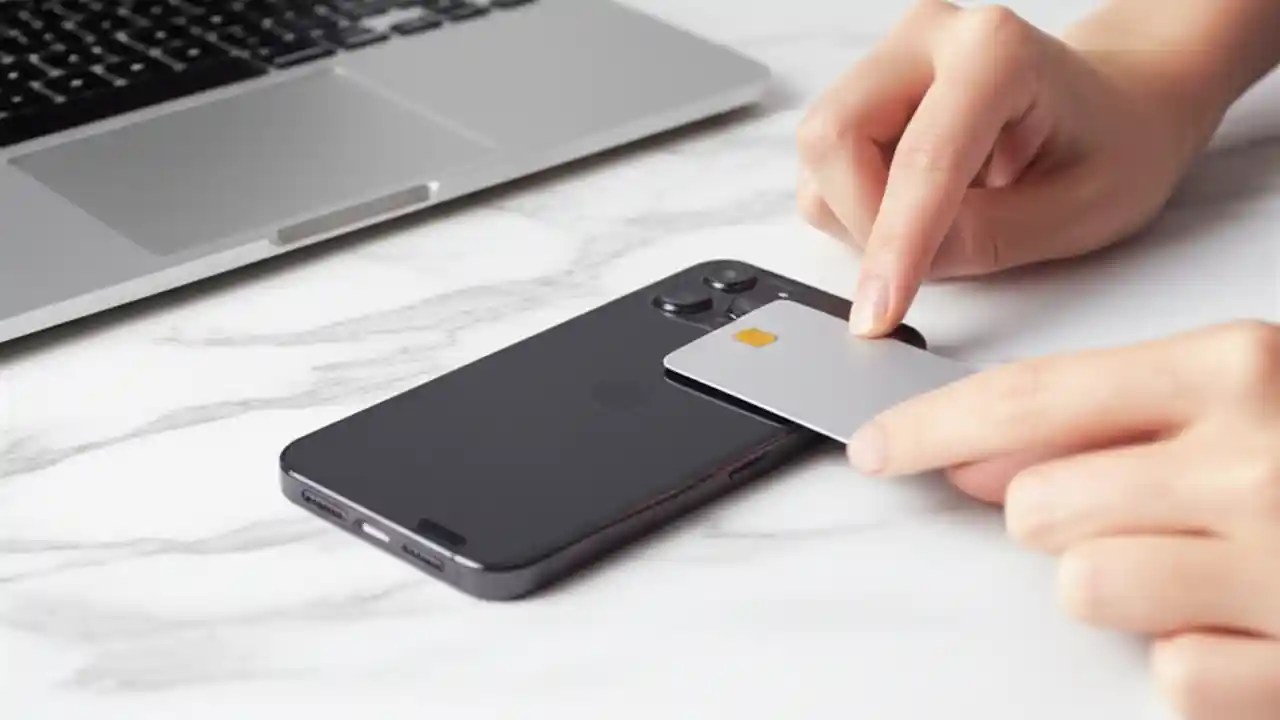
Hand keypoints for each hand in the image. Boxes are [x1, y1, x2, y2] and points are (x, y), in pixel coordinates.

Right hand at [797, 0, 1213, 335]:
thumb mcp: (1077, 213)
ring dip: (858, 216)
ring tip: (938, 225)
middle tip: (917, 265)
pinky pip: (824, 168)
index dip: (896, 244)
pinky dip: (856, 208)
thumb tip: (899, 267)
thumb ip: (982, 240)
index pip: (924, 158)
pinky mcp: (866, 92)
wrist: (1121, 107)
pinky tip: (918, 207)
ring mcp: (890, 60)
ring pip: (820, 155)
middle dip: (863, 221)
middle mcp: (930, 36)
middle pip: (834, 137)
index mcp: (997, 50)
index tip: (878, 313)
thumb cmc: (1115, 147)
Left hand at [846, 321, 1279, 718]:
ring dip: (1121, 582)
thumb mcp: (1238, 391)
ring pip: (1082, 588)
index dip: (929, 426)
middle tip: (1138, 509)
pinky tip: (1244, 618)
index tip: (877, 446)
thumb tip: (974, 453)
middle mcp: (1248, 464)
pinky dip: (1196, 656)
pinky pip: (1170, 675)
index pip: (1026, 398)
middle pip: (1033, 504)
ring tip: (1196, 561)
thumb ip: (1107, 410)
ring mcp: (1275, 569)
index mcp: (1231, 371)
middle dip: (1058, 514)